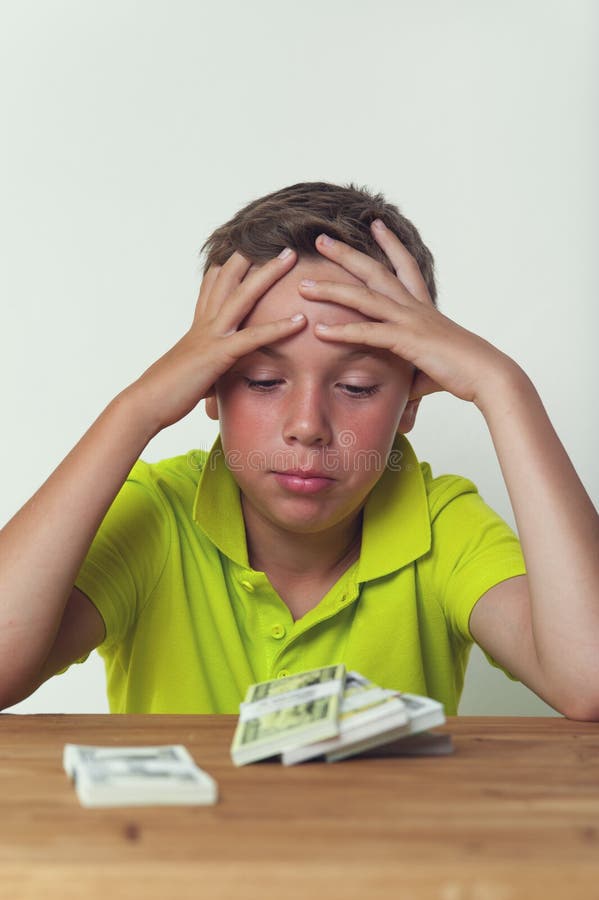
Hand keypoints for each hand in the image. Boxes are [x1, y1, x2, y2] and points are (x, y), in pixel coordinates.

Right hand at [130, 249, 305, 432]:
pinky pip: (252, 338)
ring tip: (290, 257)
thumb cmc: (165, 394)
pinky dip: (278, 328)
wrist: (145, 404)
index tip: (245, 249)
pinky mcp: (217, 356)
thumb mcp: (191, 373)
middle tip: (279, 244)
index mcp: (197, 327)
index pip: (212, 287)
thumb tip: (212, 378)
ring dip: (268, 274)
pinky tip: (300, 321)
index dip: (228, 267)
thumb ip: (206, 368)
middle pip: (229, 280)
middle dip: (253, 259)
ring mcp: (210, 336)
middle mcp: (203, 325)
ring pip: (242, 296)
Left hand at [298, 224, 517, 409]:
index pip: (404, 265)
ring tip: (303, 285)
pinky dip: (343, 332)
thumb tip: (406, 388)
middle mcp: (414, 306)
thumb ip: (411, 370)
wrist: (488, 374)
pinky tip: (320, 331)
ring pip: (363, 298)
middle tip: (321, 239)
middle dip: (346, 254)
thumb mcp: (430, 365)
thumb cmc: (463, 371)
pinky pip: (369, 333)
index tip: (375, 222)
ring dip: (331, 290)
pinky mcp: (407, 341)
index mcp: (423, 306)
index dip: (390, 243)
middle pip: (375, 271)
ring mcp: (410, 321)